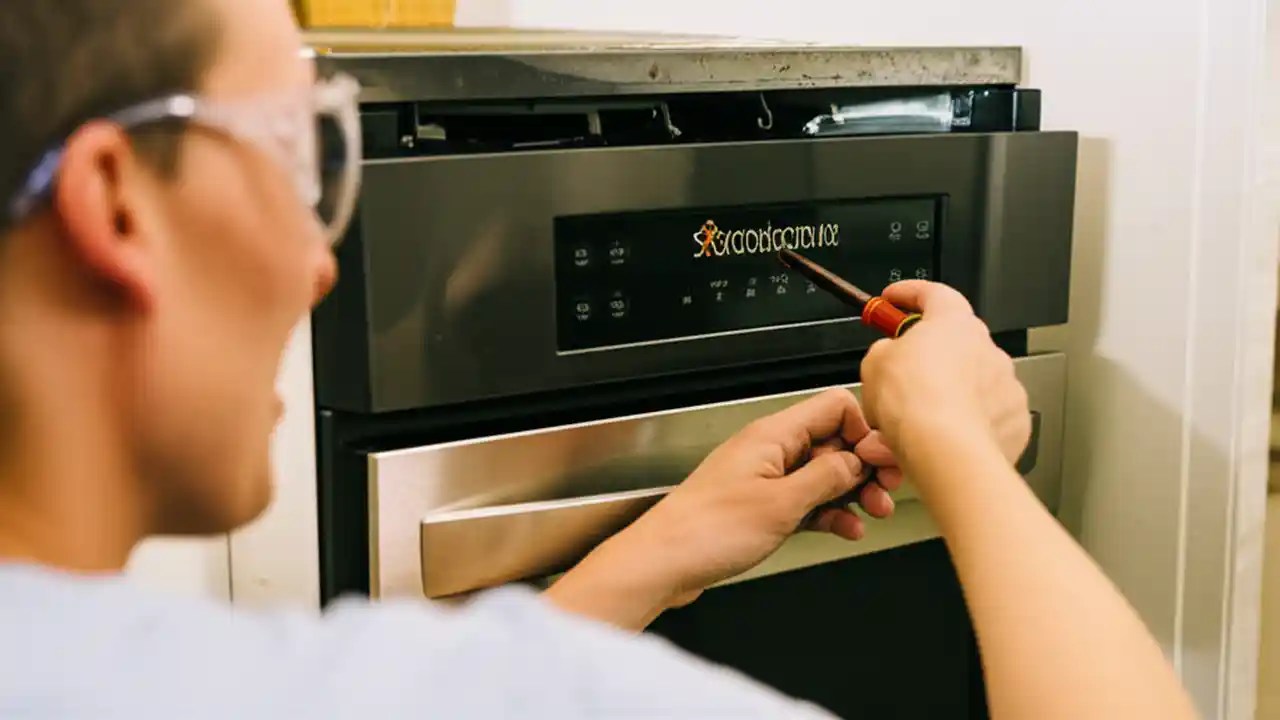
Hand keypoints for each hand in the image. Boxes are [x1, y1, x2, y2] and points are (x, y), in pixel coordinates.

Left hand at [545, 388, 901, 629]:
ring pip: (823, 475)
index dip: (863, 432)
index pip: (834, 407)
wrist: (664, 562)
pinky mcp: (760, 506)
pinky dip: (829, 513)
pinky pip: (806, 501)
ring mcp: (765, 478)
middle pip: (834, 442)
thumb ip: (826, 477)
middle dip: (864, 466)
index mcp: (773, 435)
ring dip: (852, 492)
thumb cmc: (707, 529)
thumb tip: (858, 461)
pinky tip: (845, 529)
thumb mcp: (782, 502)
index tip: (879, 463)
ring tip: (873, 513)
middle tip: (884, 492)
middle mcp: (770, 450)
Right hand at [859, 280, 1031, 474]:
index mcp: (954, 322)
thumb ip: (885, 350)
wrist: (946, 450)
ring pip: (971, 384)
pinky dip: (968, 424)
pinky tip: (943, 438)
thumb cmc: (915, 404)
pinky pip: (987, 416)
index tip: (894, 299)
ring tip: (917, 422)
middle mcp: (987, 348)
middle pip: (954, 344)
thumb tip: (888, 357)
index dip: (909, 294)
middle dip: (928, 359)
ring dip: (947, 396)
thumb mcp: (874, 362)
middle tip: (903, 376)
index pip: (933, 293)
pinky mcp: (1014, 420)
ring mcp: (1005, 384)